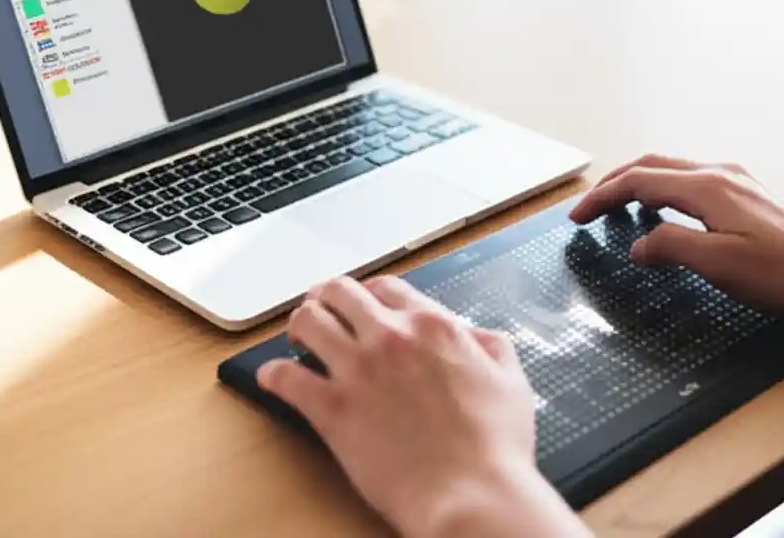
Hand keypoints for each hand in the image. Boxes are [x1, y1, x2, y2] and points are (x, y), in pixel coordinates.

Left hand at [258, 276, 588, 537]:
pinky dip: (272, 374)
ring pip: (307, 322)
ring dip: (298, 324)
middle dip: (326, 297)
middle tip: (320, 309)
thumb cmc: (494, 448)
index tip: (363, 305)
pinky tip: (272, 378)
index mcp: (433, 327)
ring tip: (296, 337)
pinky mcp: (331, 409)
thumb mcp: (511, 381)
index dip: (370, 293)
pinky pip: (285, 377)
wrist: (472, 495)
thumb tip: (475, 335)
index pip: (387, 287)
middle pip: (339, 292)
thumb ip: (490, 347)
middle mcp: (390, 338)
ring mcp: (357, 371)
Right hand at [569, 154, 783, 312]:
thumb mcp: (716, 264)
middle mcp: (720, 174)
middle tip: (590, 208)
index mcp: (706, 187)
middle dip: (615, 183)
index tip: (577, 217)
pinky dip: (664, 191)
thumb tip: (638, 245)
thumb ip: (669, 247)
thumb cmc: (782, 273)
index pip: (638, 181)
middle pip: (652, 165)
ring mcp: (737, 182)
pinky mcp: (749, 196)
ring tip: (619, 208)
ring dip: (639, 184)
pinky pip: (692, 182)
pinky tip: (666, 215)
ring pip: (673, 171)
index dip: (602, 197)